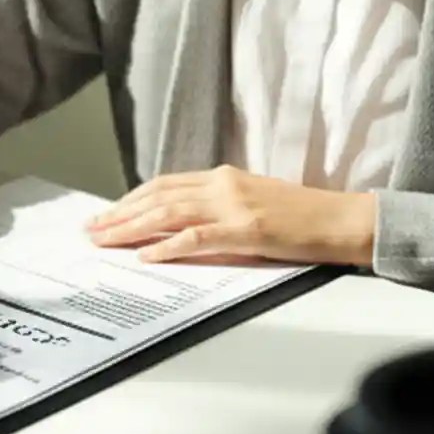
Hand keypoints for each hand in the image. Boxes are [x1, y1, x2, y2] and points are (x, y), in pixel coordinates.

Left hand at [86, 166, 376, 266]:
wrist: (343, 219)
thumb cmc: (302, 217)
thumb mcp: (252, 203)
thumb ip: (216, 209)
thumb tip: (177, 226)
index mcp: (224, 177)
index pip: (164, 184)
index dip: (130, 199)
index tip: (105, 215)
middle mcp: (223, 185)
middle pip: (158, 196)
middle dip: (120, 214)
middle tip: (91, 230)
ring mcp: (234, 206)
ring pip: (169, 213)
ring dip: (132, 228)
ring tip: (105, 241)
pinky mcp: (247, 230)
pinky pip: (197, 237)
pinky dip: (168, 246)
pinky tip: (146, 255)